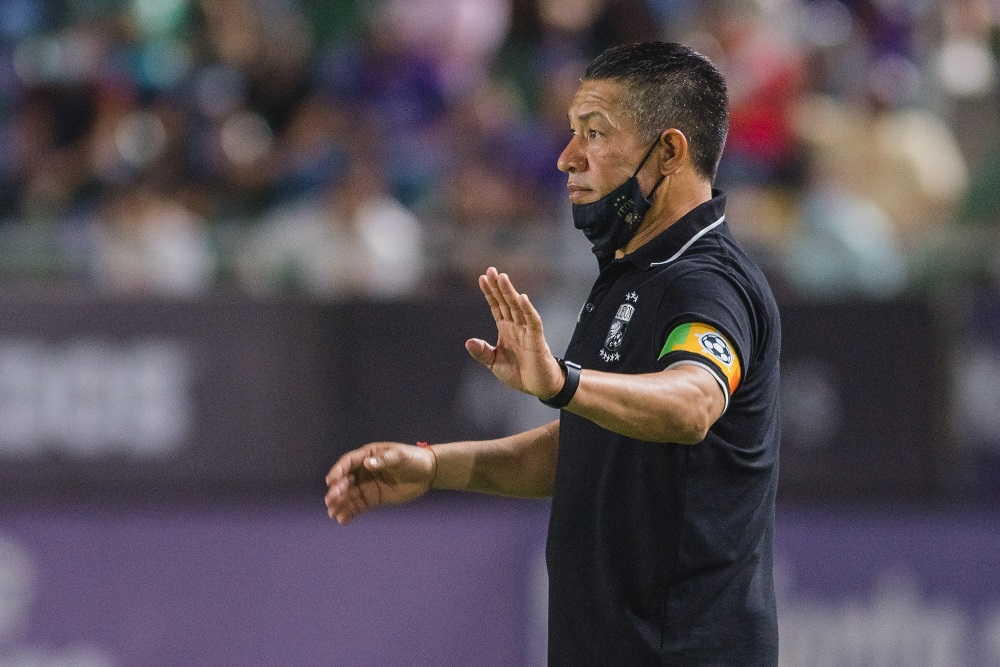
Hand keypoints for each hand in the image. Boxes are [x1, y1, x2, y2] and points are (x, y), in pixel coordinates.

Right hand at [324, 442, 435, 524]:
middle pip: (346, 480)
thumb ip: (384, 460)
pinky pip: (358, 506)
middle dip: (337, 490)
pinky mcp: (373, 498)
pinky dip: (350, 512)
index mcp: (368, 455)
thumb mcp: (400, 456)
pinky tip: (342, 520)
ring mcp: (367, 485)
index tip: (330, 480)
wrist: (426, 474)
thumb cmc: (413, 459)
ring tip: (332, 514)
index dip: (338, 471)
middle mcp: (363, 470)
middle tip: (330, 500)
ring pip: (350, 495)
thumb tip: (366, 463)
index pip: (348, 462)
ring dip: (340, 503)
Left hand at [466, 267, 563, 398]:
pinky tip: (522, 298)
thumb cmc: (519, 373)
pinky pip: (533, 321)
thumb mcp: (494, 363)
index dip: (489, 293)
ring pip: (517, 307)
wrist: (539, 387)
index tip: (482, 278)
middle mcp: (515, 326)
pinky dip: (528, 309)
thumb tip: (468, 341)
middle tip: (491, 270)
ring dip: (510, 292)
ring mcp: (526, 331)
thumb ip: (482, 352)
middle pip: (506, 302)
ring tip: (503, 277)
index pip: (496, 306)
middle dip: (498, 286)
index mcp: (505, 329)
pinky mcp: (537, 339)